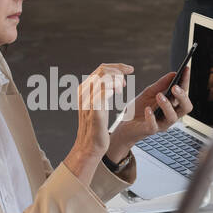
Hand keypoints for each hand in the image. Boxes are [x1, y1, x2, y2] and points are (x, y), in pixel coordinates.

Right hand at [64, 63, 130, 185]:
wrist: (90, 145)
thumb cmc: (96, 126)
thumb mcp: (99, 105)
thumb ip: (103, 92)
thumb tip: (114, 82)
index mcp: (84, 89)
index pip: (101, 69)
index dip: (117, 67)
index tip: (129, 70)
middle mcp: (84, 92)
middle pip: (102, 70)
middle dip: (119, 70)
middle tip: (127, 78)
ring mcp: (87, 99)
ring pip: (103, 78)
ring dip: (117, 79)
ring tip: (122, 88)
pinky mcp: (94, 109)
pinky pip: (104, 92)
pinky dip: (113, 88)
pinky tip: (119, 93)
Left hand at [108, 71, 192, 160]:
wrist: (125, 124)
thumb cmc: (139, 108)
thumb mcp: (149, 93)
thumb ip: (161, 84)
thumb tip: (173, 73)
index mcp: (172, 105)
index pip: (183, 93)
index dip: (186, 81)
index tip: (186, 69)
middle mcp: (170, 115)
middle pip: (186, 107)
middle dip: (182, 97)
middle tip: (175, 87)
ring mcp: (161, 124)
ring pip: (172, 117)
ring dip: (167, 105)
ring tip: (159, 95)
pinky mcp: (150, 130)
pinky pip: (154, 126)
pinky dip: (151, 117)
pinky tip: (148, 109)